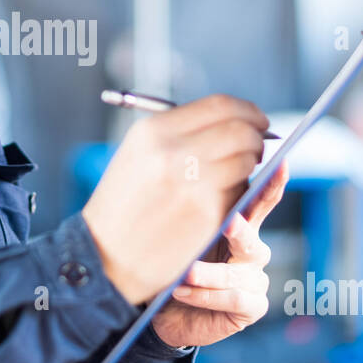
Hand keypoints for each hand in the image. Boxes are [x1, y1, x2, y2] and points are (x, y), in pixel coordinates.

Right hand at [82, 94, 271, 304]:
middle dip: (257, 136)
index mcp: (154, 131)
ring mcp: (192, 184)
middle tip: (258, 145)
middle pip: (240, 129)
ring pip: (246, 159)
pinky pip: (240, 192)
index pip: (220, 105)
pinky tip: (223, 197)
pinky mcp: (207, 214)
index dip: (247, 110)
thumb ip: (181, 133)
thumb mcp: (137, 154)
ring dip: (251, 164)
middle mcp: (173, 152)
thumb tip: (234, 122)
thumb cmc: (123, 205)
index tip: (256, 120)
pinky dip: (240, 192)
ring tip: (240, 171)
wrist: (104, 257)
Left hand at [149, 159, 287, 348]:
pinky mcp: (252, 306)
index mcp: (240, 226)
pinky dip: (205, 296)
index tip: (282, 162)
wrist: (165, 312)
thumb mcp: (181, 238)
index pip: (261, 201)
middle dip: (240, 230)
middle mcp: (253, 250)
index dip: (274, 183)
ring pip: (235, 273)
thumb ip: (193, 215)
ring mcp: (255, 279)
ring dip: (207, 274)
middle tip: (229, 222)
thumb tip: (192, 182)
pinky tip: (183, 292)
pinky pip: (233, 298)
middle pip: (252, 236)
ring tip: (183, 274)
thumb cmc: (174, 267)